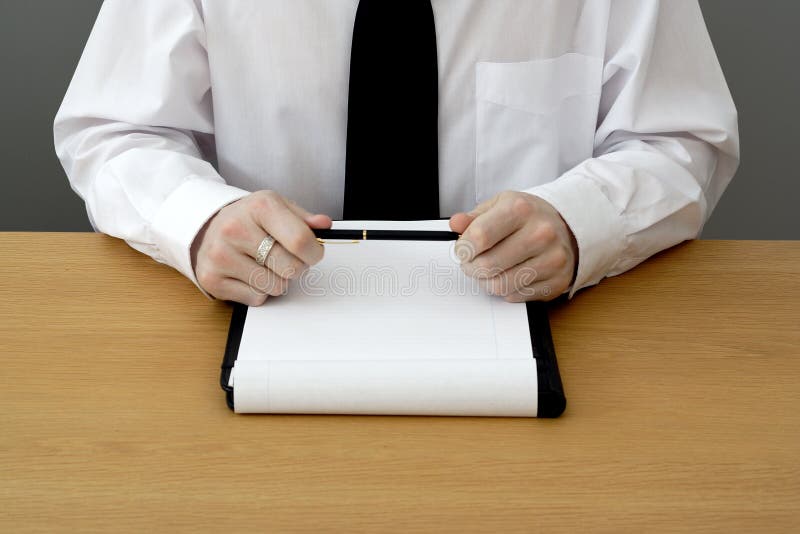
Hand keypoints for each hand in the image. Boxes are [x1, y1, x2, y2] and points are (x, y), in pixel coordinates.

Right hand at [191, 190, 331, 305]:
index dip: (315, 253)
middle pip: (291, 268)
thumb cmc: (250, 219)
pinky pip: (256, 298)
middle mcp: (236, 229)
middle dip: (297, 267)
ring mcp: (221, 255)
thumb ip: (304, 218)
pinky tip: (248, 273)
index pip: (301, 241)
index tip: (313, 253)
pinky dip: (258, 290)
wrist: (209, 227)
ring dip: (277, 280)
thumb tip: (324, 224)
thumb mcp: (277, 208)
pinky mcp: (212, 279)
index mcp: (259, 207)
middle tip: (286, 258)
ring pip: (275, 287)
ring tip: (265, 264)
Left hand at [449, 191, 577, 301]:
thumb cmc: (527, 217)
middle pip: (487, 265)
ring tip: (487, 271)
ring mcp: (552, 259)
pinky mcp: (557, 281)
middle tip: (471, 264)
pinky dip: (506, 290)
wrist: (567, 227)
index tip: (462, 250)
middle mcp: (541, 233)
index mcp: (521, 209)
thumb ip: (474, 217)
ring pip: (500, 285)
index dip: (463, 249)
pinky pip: (516, 296)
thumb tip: (456, 224)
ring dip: (486, 282)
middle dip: (471, 268)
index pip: (479, 236)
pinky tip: (509, 275)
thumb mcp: (499, 206)